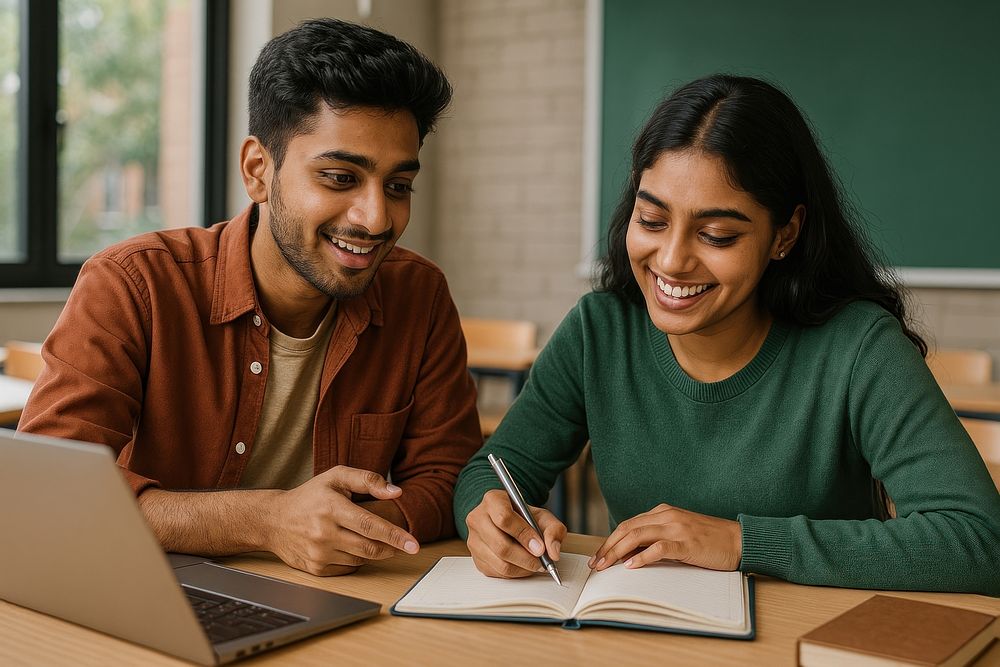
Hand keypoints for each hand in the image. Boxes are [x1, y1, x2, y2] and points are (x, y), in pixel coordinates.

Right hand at [266, 466, 418, 575]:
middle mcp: (324, 533)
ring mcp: (319, 554)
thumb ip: (367, 480)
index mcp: (331, 508)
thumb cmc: (310, 496)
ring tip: (373, 538)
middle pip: (369, 547)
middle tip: (406, 545)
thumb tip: (395, 492)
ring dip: (375, 552)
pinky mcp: (316, 568)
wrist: (274, 520)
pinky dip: (358, 559)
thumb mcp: (336, 477)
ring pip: (361, 559)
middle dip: (392, 548)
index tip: (414, 544)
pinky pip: (348, 568)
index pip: (369, 525)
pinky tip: (351, 546)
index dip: (395, 536)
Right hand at [465, 489, 566, 577]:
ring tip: (534, 564)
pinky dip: (514, 573)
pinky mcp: (475, 557)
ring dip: (522, 568)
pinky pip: (496, 572)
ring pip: (499, 562)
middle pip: (501, 545)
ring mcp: (473, 539)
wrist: (509, 521)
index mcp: (493, 500)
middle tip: (541, 561)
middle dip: (525, 558)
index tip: (540, 547)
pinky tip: (523, 566)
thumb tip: (553, 552)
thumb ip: (553, 530)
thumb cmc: (524, 517)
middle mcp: (478, 519)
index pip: (504, 519)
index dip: (524, 535)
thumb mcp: (543, 516)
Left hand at [590, 503, 740, 571]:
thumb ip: (656, 539)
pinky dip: (643, 557)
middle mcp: (667, 516)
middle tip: (595, 564)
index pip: (627, 525)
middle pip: (627, 529)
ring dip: (617, 552)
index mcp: (663, 512)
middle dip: (607, 547)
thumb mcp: (678, 534)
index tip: (597, 556)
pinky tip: (631, 566)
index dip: (609, 540)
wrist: (738, 540)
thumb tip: (629, 554)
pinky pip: (659, 548)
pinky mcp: (687, 543)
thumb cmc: (708, 541)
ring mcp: (677, 528)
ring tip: (605, 566)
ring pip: (637, 536)